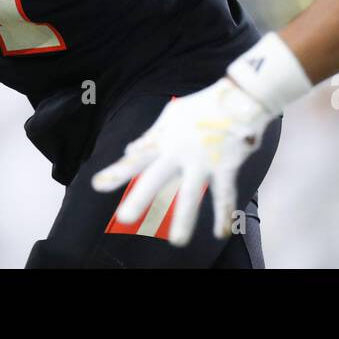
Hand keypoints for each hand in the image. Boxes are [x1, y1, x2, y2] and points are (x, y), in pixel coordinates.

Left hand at [91, 78, 273, 246]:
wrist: (240, 97)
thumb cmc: (203, 106)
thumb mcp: (172, 115)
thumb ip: (151, 136)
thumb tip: (130, 150)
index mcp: (165, 139)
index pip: (137, 158)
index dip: (117, 171)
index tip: (98, 185)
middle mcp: (180, 151)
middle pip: (156, 177)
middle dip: (141, 197)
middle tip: (124, 218)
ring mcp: (203, 159)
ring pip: (191, 192)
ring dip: (184, 218)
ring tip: (177, 241)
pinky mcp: (226, 165)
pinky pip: (224, 195)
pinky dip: (223, 214)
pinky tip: (222, 232)